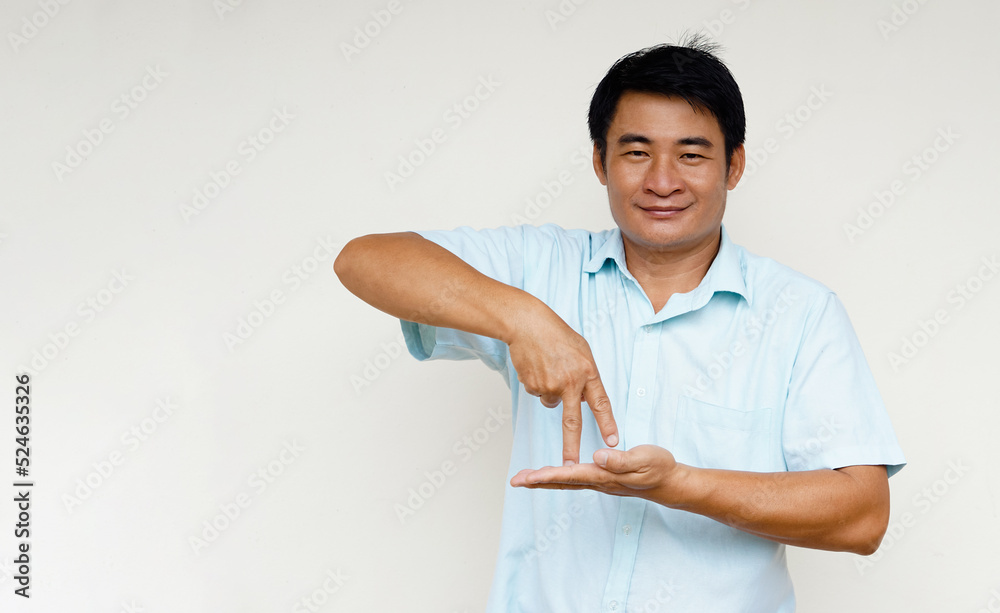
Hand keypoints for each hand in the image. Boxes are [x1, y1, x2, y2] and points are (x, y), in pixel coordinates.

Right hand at [506, 308, 617, 464]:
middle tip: (571, 465)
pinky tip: (537, 366)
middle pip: (572, 422)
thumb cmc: (556, 334)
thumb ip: (585, 376)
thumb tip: (582, 399)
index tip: (613, 442)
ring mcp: (549, 385)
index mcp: (587, 372)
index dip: (607, 424)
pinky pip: (538, 392)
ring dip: (551, 390)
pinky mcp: (533, 386)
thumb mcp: (581, 351)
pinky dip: (538, 383)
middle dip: (572, 446)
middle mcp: (569, 382)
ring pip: (552, 401)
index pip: (600, 404)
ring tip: (548, 366)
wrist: (527, 324)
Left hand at [510, 445, 682, 504]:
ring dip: (544, 480)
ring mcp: (600, 482)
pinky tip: (552, 475)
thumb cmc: (659, 468)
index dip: (548, 475)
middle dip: (537, 481)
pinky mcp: (603, 478)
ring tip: (524, 478)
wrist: (672, 482)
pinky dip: (558, 478)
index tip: (529, 477)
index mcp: (605, 475)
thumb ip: (621, 460)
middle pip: (562, 482)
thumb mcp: (644, 460)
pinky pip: (575, 479)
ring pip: (566, 482)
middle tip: (515, 481)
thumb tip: (598, 456)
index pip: (571, 475)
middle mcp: (599, 481)